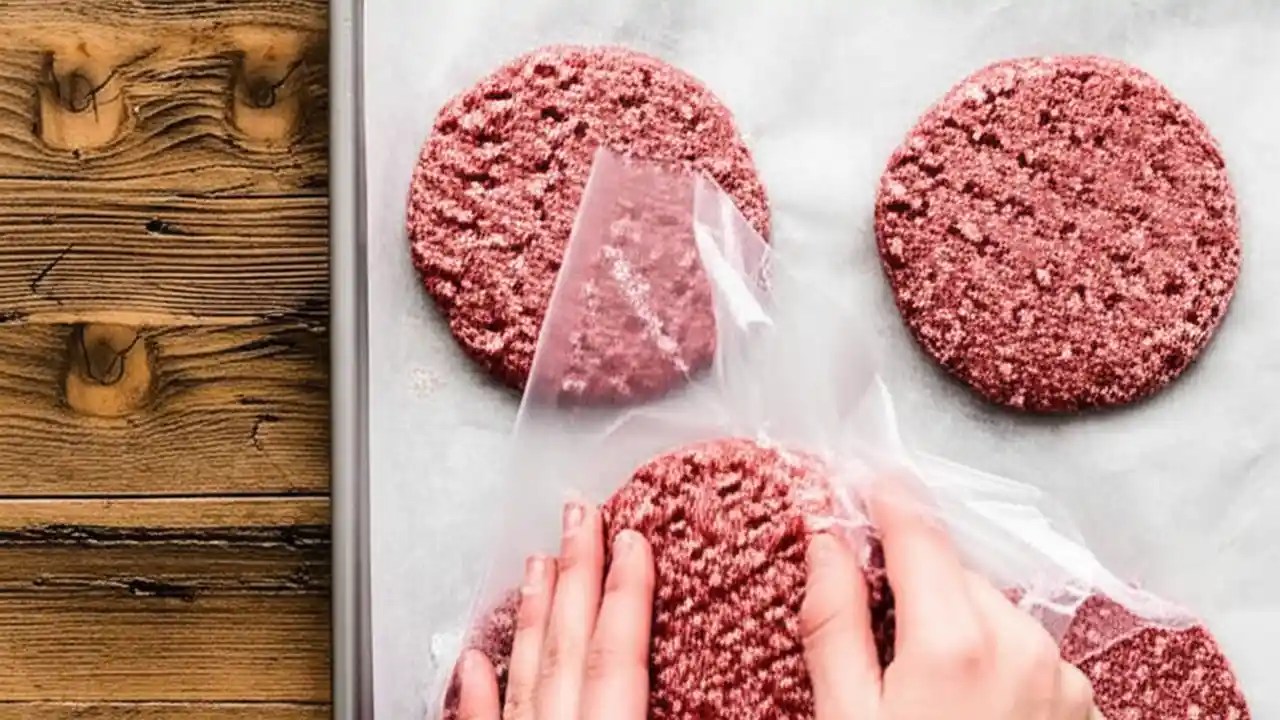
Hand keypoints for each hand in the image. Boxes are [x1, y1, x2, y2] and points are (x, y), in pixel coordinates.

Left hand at [454, 501, 654, 719]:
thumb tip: (745, 700)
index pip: (617, 658)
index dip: (627, 595)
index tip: (632, 541)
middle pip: (566, 648)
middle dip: (576, 575)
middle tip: (580, 518)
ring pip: (524, 678)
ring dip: (534, 614)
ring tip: (537, 563)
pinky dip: (474, 692)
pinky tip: (471, 661)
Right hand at [800, 479, 1101, 719]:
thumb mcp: (845, 718)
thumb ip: (834, 619)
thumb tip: (825, 536)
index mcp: (956, 641)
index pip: (920, 531)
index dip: (887, 499)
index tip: (864, 481)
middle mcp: (1022, 644)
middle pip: (955, 570)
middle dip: (913, 573)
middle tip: (871, 607)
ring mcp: (1061, 675)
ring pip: (993, 607)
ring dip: (954, 614)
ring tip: (918, 676)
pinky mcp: (1081, 703)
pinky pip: (1026, 647)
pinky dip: (992, 650)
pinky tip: (962, 698)